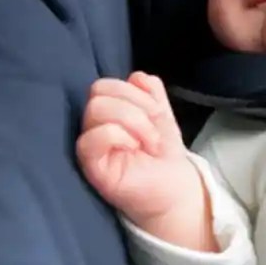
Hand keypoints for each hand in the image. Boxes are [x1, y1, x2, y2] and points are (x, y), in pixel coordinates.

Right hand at [77, 72, 198, 224]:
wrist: (175, 187)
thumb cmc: (163, 154)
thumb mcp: (162, 115)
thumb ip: (151, 92)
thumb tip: (137, 77)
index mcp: (108, 111)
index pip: (105, 84)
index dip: (133, 92)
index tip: (157, 113)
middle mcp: (94, 125)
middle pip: (98, 91)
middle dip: (134, 106)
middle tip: (152, 131)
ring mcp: (90, 144)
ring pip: (96, 108)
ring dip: (132, 121)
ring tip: (147, 141)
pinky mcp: (91, 165)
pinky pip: (91, 138)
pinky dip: (118, 135)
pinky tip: (134, 148)